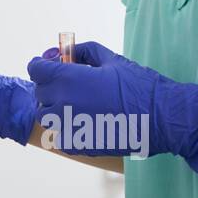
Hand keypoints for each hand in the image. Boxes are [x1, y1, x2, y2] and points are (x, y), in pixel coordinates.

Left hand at [26, 40, 197, 180]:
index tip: (51, 68)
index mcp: (68, 78)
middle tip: (73, 87)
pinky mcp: (76, 145)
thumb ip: (84, 51)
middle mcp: (62, 101)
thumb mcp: (111, 59)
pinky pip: (59, 136)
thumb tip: (67, 51)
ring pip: (46, 116)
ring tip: (79, 107)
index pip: (35, 68)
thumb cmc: (139, 85)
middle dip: (52, 87)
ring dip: (56, 109)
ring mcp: (67, 126)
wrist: (162, 117)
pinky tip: (87, 124)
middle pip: (40, 92)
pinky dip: (68, 129)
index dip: (43, 66)